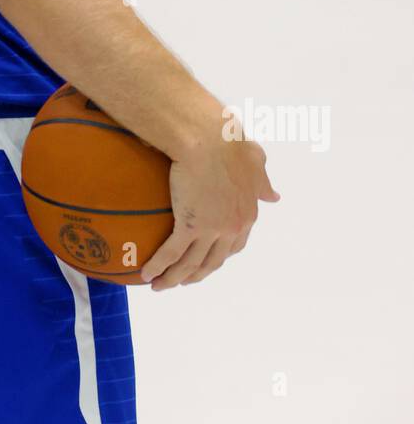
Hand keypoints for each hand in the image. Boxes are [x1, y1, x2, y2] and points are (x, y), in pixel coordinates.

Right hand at [140, 136, 279, 289]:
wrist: (208, 137)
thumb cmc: (228, 140)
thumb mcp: (253, 160)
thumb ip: (262, 179)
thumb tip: (275, 196)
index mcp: (247, 213)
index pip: (234, 246)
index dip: (219, 257)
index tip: (206, 262)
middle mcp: (232, 227)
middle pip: (212, 262)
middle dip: (196, 275)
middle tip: (182, 281)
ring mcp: (212, 229)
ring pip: (191, 264)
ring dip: (174, 279)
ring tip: (159, 286)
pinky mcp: (190, 225)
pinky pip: (171, 253)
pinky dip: (159, 266)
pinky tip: (147, 275)